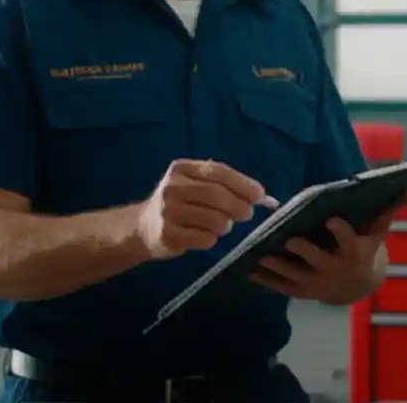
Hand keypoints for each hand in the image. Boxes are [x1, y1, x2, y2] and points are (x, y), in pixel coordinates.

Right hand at [134, 159, 266, 259]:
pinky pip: (204, 238)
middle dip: (239, 206)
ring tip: (222, 226)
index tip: (260, 195)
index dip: (242, 183)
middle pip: (216, 195)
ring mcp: (168, 211)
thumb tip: (264, 197)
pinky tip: (205, 237)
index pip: (217, 171)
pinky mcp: (167, 235)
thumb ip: (225, 186)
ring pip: (214, 219)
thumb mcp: (195, 185)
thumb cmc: (180, 204)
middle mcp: (172, 187)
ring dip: (225, 225)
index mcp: (182, 168)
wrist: (142, 228)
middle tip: (248, 214)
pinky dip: (212, 239)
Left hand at [250, 193, 406, 304]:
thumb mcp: (376, 233)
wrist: (357, 285)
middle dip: (304, 252)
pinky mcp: (303, 291)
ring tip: (261, 257)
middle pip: (319, 260)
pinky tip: (250, 271)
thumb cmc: (364, 248)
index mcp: (354, 251)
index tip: (332, 219)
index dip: (341, 231)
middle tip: (289, 240)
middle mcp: (336, 269)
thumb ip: (387, 213)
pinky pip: (283, 287)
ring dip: (279, 268)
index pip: (349, 240)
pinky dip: (267, 281)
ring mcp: (318, 283)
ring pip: (297, 276)